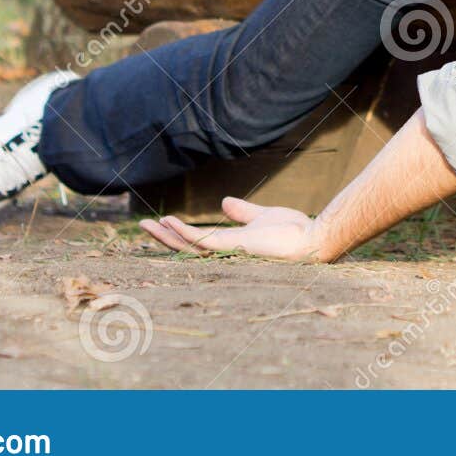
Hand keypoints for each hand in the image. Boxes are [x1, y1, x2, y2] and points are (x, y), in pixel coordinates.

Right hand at [140, 196, 331, 261]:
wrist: (312, 238)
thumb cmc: (293, 231)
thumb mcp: (262, 216)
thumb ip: (242, 212)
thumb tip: (224, 202)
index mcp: (231, 245)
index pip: (198, 242)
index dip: (178, 234)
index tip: (162, 222)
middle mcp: (226, 253)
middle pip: (188, 248)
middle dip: (164, 238)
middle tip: (143, 226)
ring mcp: (229, 252)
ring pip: (189, 247)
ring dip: (167, 236)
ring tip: (147, 225)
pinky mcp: (234, 247)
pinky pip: (203, 241)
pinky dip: (184, 233)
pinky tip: (169, 222)